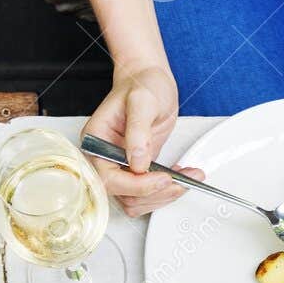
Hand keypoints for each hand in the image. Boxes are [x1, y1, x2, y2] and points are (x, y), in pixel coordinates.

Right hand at [83, 63, 198, 217]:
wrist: (151, 81)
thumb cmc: (142, 84)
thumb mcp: (143, 100)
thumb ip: (138, 129)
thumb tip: (136, 160)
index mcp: (96, 140)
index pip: (109, 178)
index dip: (137, 185)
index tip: (162, 178)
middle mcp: (105, 157)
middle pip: (124, 195)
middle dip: (155, 194)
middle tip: (180, 182)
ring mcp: (121, 166)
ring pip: (137, 201)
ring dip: (164, 196)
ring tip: (187, 180)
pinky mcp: (138, 170)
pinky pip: (149, 193)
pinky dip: (168, 192)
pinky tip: (182, 177)